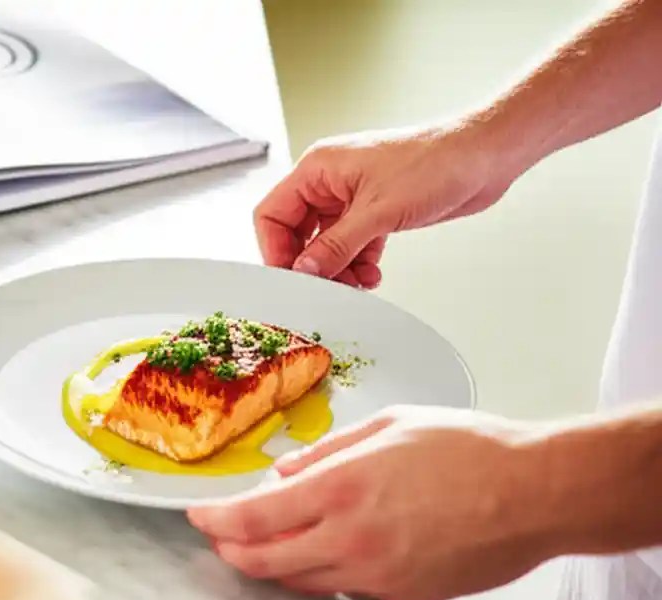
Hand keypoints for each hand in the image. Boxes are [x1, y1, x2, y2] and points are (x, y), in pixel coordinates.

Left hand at [186, 406, 563, 599]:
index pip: (251, 519)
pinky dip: (331, 568)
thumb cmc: (469, 450)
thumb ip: (327, 451)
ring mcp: (379, 574)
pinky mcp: (405, 595)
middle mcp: (352, 539)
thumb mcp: (388, 427)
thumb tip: (285, 471)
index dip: (214, 522)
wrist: (536, 493)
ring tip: (275, 538)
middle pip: (264, 562)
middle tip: (223, 536)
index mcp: (341, 490)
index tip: (200, 515)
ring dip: (278, 562)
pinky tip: (341, 544)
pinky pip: (350, 587)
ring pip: (302, 582)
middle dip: (232, 551)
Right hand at [254, 123, 515, 287]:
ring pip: (325, 243)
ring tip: (356, 285)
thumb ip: (335, 246)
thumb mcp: (377, 212)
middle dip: (311, 264)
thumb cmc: (435, 162)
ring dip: (337, 268)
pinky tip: (372, 276)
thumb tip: (303, 271)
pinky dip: (358, 264)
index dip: (276, 250)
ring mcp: (352, 197)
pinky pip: (351, 245)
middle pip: (296, 233)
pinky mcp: (375, 211)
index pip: (272, 214)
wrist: (484, 156)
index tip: (291, 278)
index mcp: (318, 168)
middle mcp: (329, 182)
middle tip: (325, 288)